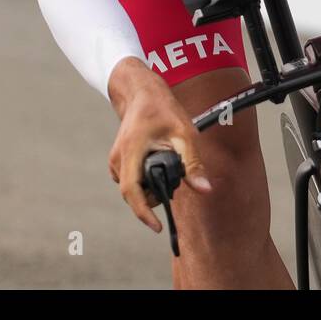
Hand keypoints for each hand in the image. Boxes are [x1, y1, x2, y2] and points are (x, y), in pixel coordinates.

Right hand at [107, 58, 211, 232]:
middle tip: (176, 180)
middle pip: (134, 193)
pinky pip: (130, 180)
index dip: (143, 213)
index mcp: (131, 152)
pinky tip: (158, 166)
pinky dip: (144, 181)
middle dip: (154, 197)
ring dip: (150, 188)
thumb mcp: (184, 134)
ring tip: (169, 168)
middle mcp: (118, 158)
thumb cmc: (163, 110)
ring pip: (132, 188)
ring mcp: (115, 159)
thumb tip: (205, 190)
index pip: (132, 192)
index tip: (157, 227)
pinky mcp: (118, 160)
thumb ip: (193, 163)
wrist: (141, 92)